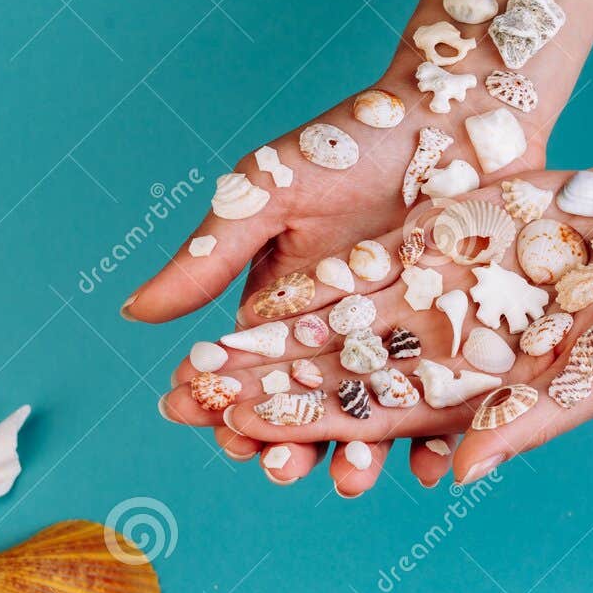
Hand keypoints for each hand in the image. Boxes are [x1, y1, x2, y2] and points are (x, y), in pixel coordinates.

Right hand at [134, 67, 547, 491]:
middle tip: (279, 467)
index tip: (219, 430)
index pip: (250, 381)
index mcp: (282, 317)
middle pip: (308, 415)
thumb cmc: (348, 144)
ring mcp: (400, 349)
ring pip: (372, 421)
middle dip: (290, 449)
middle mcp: (338, 343)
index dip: (229, 410)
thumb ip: (208, 259)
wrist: (452, 113)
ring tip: (348, 479)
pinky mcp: (460, 345)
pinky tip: (427, 469)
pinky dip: (437, 442)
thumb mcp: (267, 197)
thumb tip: (132, 314)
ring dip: (356, 459)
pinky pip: (448, 405)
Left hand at [160, 165, 592, 492]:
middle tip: (184, 402)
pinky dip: (302, 290)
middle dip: (257, 392)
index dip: (299, 428)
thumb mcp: (588, 379)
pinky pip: (352, 275)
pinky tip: (248, 303)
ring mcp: (422, 304)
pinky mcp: (426, 253)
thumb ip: (523, 423)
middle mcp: (428, 357)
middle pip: (326, 380)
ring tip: (196, 358)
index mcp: (458, 399)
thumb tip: (463, 472)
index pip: (361, 420)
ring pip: (325, 330)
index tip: (238, 435)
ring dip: (263, 346)